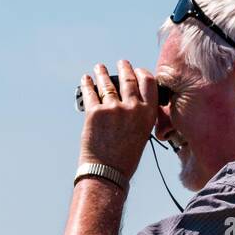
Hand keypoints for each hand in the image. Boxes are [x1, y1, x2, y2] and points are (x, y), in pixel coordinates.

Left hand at [77, 60, 157, 181]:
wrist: (108, 173)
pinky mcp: (95, 112)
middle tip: (121, 62)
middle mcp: (132, 108)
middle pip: (128, 79)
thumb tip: (128, 98)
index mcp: (148, 114)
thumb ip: (138, 114)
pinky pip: (90, 93)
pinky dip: (87, 84)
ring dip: (102, 73)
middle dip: (124, 68)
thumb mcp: (142, 134)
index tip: (137, 70)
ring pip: (107, 84)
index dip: (142, 73)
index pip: (148, 82)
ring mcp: (113, 109)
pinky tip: (86, 79)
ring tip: (99, 68)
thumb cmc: (125, 157)